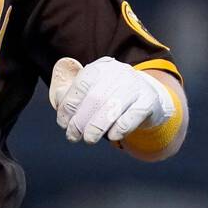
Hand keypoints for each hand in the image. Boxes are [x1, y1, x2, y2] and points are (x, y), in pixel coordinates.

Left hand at [49, 56, 174, 144]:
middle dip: (79, 121)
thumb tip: (58, 103)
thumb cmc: (111, 95)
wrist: (148, 96)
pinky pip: (131, 117)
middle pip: (94, 98)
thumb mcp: (91, 89)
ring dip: (96, 127)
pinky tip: (112, 136)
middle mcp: (118, 73)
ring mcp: (135, 86)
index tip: (63, 123)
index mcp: (100, 68)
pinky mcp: (149, 101)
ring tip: (89, 139)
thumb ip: (71, 94)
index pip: (79, 86)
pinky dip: (119, 129)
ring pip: (111, 108)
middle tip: (73, 136)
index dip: (68, 107)